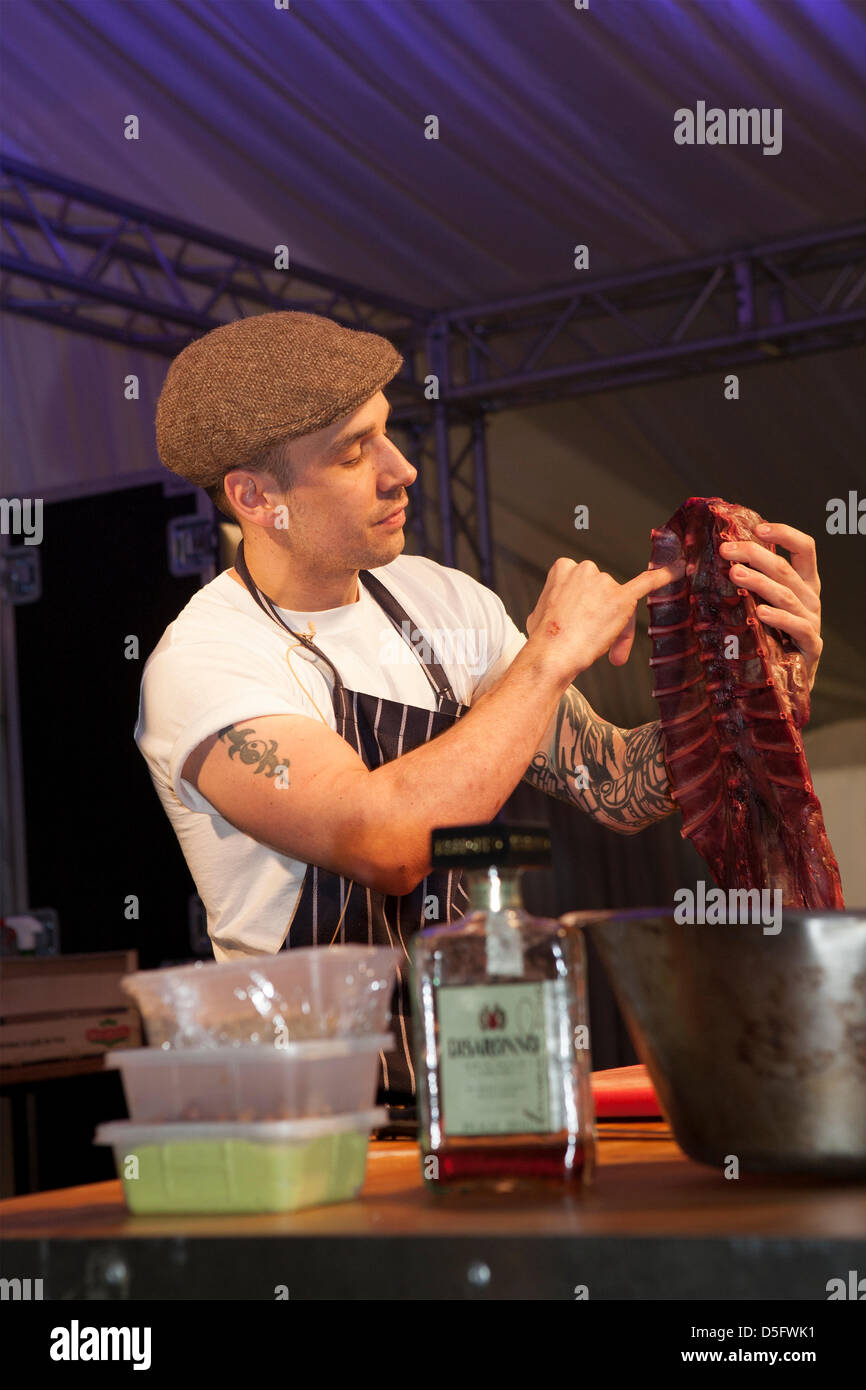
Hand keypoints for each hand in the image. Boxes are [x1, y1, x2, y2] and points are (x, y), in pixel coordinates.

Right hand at [526, 556, 684, 681]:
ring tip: (599, 644)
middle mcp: (586, 569)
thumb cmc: (544, 636)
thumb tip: (563, 614)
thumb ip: (556, 602)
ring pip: (618, 603)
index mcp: (564, 567)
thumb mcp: (540, 611)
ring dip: (613, 626)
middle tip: (592, 639)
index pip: (584, 586)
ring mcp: (605, 582)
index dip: (585, 608)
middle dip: (601, 617)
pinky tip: (679, 568)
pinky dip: (666, 575)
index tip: (580, 624)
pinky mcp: (622, 598)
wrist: (552, 652)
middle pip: (604, 593)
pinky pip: (648, 583)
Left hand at [719, 523, 822, 688]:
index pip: (804, 548)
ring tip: (734, 573)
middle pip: (786, 569)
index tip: (757, 528)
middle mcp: (810, 598)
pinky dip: (778, 618)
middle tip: (726, 549)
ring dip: (759, 582)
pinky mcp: (810, 646)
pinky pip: (796, 628)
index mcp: (802, 583)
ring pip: (787, 595)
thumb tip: (717, 554)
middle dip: (755, 555)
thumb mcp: (758, 604)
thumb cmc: (765, 638)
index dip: (784, 533)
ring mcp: (812, 622)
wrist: (782, 684)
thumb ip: (748, 580)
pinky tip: (760, 612)